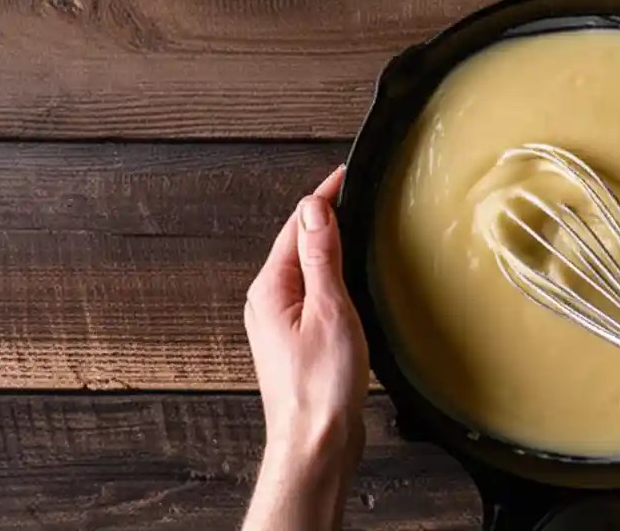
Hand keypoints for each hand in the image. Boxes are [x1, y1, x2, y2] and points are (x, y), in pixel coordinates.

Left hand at [242, 167, 368, 530]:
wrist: (316, 443)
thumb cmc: (321, 388)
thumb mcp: (329, 309)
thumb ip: (321, 257)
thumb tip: (314, 208)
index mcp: (270, 290)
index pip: (296, 226)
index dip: (322, 197)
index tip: (344, 175)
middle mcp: (268, 304)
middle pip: (296, 244)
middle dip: (323, 215)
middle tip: (350, 191)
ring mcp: (281, 324)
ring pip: (305, 270)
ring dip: (326, 245)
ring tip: (350, 223)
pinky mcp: (298, 342)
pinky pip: (313, 294)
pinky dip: (331, 276)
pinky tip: (347, 278)